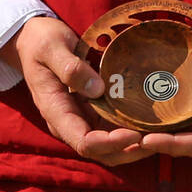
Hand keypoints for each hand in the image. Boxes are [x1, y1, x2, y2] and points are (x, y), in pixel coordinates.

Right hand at [0, 15, 154, 167]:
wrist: (32, 40)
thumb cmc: (40, 42)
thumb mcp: (51, 48)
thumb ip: (70, 68)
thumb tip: (97, 89)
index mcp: (55, 111)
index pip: (83, 142)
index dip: (109, 143)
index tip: (134, 134)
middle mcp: (68, 122)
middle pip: (100, 151)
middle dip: (127, 151)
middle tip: (156, 140)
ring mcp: (79, 117)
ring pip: (107, 146)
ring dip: (131, 146)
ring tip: (159, 136)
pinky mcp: (89, 109)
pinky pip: (110, 128)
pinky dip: (129, 130)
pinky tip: (149, 122)